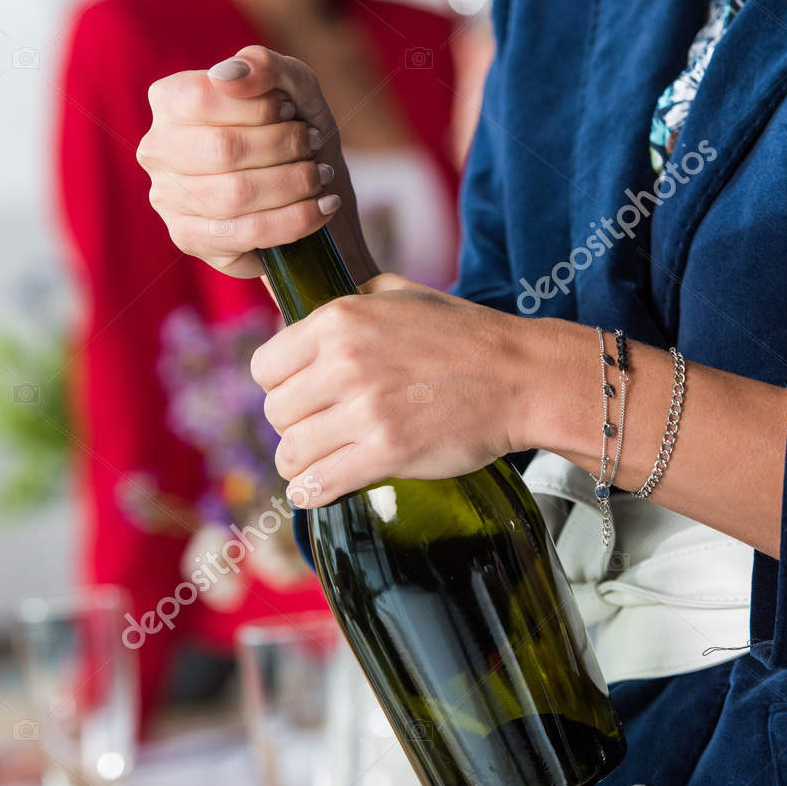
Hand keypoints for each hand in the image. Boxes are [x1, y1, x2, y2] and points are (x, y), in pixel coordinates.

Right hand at [136, 44, 354, 277]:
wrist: (312, 190)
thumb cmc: (294, 129)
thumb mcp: (293, 85)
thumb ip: (264, 65)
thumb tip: (227, 76)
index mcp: (170, 101)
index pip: (202, 98)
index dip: (259, 107)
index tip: (291, 111)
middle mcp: (158, 150)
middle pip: (223, 149)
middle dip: (284, 146)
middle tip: (313, 143)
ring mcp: (169, 199)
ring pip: (236, 195)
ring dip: (295, 183)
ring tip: (320, 174)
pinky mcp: (191, 240)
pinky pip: (248, 233)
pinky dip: (297, 219)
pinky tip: (322, 207)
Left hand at [251, 275, 535, 502]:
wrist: (521, 377)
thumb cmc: (463, 335)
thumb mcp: (399, 294)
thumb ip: (348, 302)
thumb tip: (300, 316)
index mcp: (340, 320)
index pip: (265, 366)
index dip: (279, 385)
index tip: (301, 397)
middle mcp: (345, 363)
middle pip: (275, 411)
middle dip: (294, 425)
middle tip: (319, 430)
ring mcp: (366, 410)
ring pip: (291, 451)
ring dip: (301, 462)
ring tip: (319, 461)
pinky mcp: (387, 452)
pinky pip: (319, 483)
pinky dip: (311, 491)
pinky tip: (317, 488)